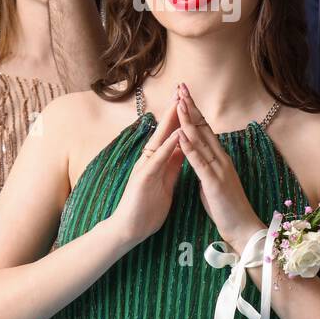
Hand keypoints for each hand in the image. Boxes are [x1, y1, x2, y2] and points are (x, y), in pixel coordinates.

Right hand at [106, 89, 184, 246]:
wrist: (130, 229)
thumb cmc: (147, 207)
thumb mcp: (165, 181)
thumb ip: (172, 164)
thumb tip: (182, 148)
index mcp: (157, 161)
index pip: (170, 135)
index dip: (180, 118)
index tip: (189, 101)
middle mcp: (149, 159)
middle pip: (164, 131)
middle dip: (174, 111)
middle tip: (183, 90)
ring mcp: (145, 167)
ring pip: (159, 139)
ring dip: (170, 121)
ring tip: (180, 103)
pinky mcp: (143, 178)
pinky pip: (158, 159)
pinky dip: (168, 146)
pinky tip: (177, 134)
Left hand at [174, 83, 264, 251]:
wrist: (244, 229)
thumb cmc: (228, 209)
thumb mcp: (215, 183)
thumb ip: (207, 168)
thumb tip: (198, 158)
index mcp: (221, 159)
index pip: (206, 130)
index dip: (194, 112)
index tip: (184, 96)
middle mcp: (222, 159)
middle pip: (204, 127)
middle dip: (191, 107)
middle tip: (181, 87)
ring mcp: (219, 169)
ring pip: (201, 140)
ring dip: (188, 120)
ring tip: (178, 102)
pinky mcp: (214, 182)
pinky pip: (199, 161)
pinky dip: (189, 146)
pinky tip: (180, 134)